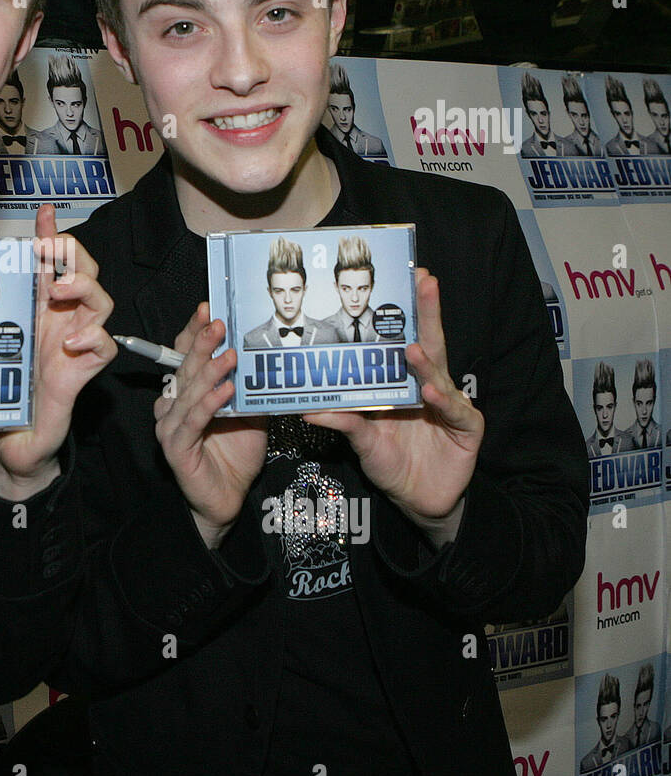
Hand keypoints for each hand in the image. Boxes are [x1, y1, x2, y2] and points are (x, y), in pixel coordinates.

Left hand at [0, 204, 116, 499]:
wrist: (13, 436)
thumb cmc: (4, 389)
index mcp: (41, 308)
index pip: (53, 264)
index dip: (52, 236)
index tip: (44, 213)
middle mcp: (63, 320)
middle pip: (86, 273)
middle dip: (73, 257)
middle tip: (50, 255)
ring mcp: (77, 343)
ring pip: (102, 302)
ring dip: (82, 288)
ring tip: (58, 290)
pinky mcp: (86, 370)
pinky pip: (105, 345)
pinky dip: (92, 337)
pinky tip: (69, 342)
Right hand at [154, 303, 266, 546]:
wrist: (227, 499)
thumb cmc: (235, 454)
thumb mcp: (249, 413)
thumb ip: (250, 388)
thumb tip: (267, 357)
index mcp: (187, 393)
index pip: (185, 356)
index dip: (194, 332)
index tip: (209, 309)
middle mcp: (173, 405)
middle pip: (185, 368)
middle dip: (202, 343)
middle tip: (218, 324)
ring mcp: (171, 426)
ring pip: (188, 393)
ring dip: (210, 372)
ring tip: (229, 356)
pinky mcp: (175, 447)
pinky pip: (193, 421)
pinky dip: (209, 403)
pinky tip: (226, 390)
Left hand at [305, 270, 482, 526]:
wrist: (418, 500)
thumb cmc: (392, 462)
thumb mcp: (362, 440)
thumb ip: (342, 422)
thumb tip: (307, 408)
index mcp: (405, 382)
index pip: (406, 339)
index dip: (408, 310)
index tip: (406, 276)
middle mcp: (430, 386)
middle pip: (430, 342)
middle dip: (427, 311)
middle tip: (424, 280)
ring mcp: (451, 404)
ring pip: (439, 375)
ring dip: (424, 362)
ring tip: (412, 348)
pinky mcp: (468, 427)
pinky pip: (454, 410)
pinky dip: (442, 401)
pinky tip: (431, 392)